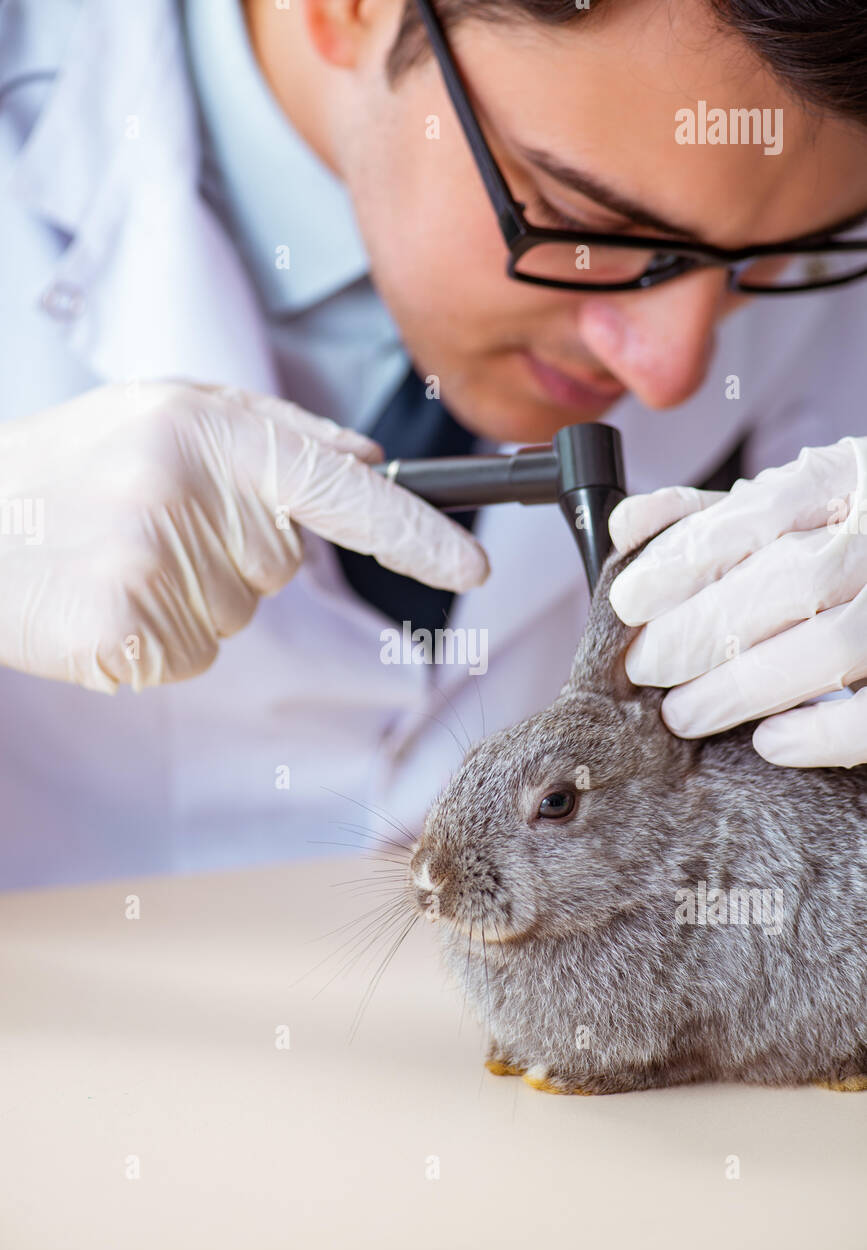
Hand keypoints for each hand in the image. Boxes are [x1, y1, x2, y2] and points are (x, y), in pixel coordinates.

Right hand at [0, 382, 488, 690]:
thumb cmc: (65, 467)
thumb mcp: (159, 411)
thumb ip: (270, 430)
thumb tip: (366, 458)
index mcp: (204, 427)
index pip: (339, 488)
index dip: (416, 532)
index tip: (475, 567)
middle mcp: (186, 491)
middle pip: (279, 563)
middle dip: (231, 552)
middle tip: (146, 523)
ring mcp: (153, 566)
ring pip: (234, 615)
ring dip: (187, 595)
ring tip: (112, 555)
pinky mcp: (125, 634)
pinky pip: (188, 655)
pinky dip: (152, 639)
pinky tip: (100, 598)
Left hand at [607, 436, 866, 767]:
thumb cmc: (835, 544)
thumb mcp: (784, 508)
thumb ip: (710, 518)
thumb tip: (625, 525)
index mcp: (848, 480)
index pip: (765, 510)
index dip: (690, 557)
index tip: (629, 601)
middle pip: (794, 579)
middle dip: (702, 630)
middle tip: (644, 668)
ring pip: (834, 644)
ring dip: (743, 686)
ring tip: (683, 714)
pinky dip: (822, 731)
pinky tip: (768, 741)